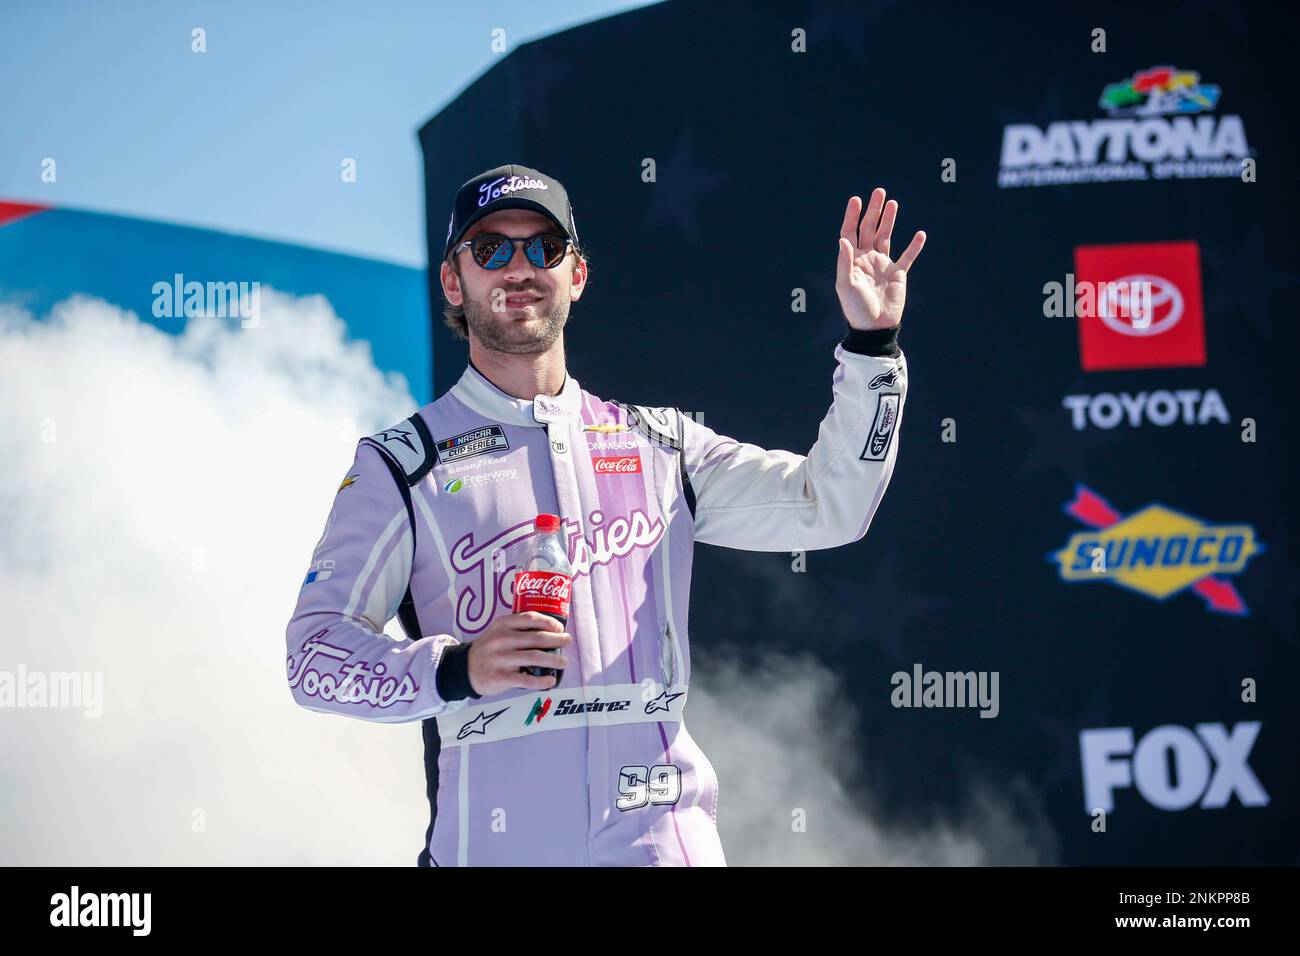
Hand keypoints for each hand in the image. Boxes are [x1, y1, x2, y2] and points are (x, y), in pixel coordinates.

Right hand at [466, 612, 570, 695]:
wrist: (466, 668)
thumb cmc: (490, 648)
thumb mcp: (498, 631)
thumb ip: (518, 628)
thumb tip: (551, 631)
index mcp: (503, 624)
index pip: (530, 618)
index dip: (549, 622)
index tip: (559, 628)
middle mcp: (501, 639)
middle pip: (537, 638)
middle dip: (557, 640)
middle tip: (567, 642)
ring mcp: (501, 659)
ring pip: (535, 657)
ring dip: (554, 660)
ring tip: (563, 662)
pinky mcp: (501, 677)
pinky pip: (527, 680)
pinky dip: (542, 681)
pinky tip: (551, 680)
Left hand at [836, 187, 925, 330]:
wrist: (875, 327)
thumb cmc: (856, 308)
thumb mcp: (846, 285)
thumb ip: (845, 261)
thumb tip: (843, 238)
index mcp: (852, 260)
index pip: (850, 232)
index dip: (852, 216)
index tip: (856, 200)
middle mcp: (867, 258)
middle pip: (869, 229)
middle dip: (874, 211)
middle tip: (879, 192)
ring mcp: (883, 264)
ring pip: (886, 237)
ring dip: (889, 220)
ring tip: (893, 203)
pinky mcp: (898, 273)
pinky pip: (907, 256)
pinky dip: (914, 246)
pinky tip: (920, 234)